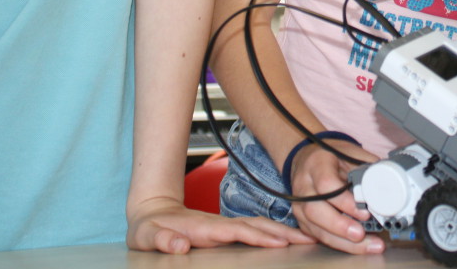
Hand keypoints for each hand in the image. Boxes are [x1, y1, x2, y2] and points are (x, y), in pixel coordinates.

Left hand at [126, 197, 312, 253]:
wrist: (151, 211)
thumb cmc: (149, 228)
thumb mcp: (146, 236)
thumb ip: (162, 240)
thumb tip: (179, 244)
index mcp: (205, 228)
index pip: (238, 231)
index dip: (260, 236)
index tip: (282, 241)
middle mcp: (219, 226)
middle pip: (257, 227)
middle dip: (283, 233)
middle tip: (310, 239)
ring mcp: (224, 227)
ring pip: (259, 227)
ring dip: (282, 232)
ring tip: (307, 238)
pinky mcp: (225, 231)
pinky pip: (254, 231)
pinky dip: (272, 233)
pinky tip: (286, 238)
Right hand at [289, 141, 384, 254]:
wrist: (308, 158)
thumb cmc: (332, 156)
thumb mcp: (350, 152)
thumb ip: (367, 166)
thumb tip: (389, 181)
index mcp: (317, 163)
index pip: (326, 185)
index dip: (344, 201)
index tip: (364, 211)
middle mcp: (304, 184)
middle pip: (315, 210)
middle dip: (339, 226)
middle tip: (360, 234)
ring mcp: (300, 203)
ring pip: (314, 227)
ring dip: (341, 241)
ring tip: (365, 245)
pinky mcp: (302, 218)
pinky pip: (316, 234)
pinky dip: (337, 243)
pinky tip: (354, 246)